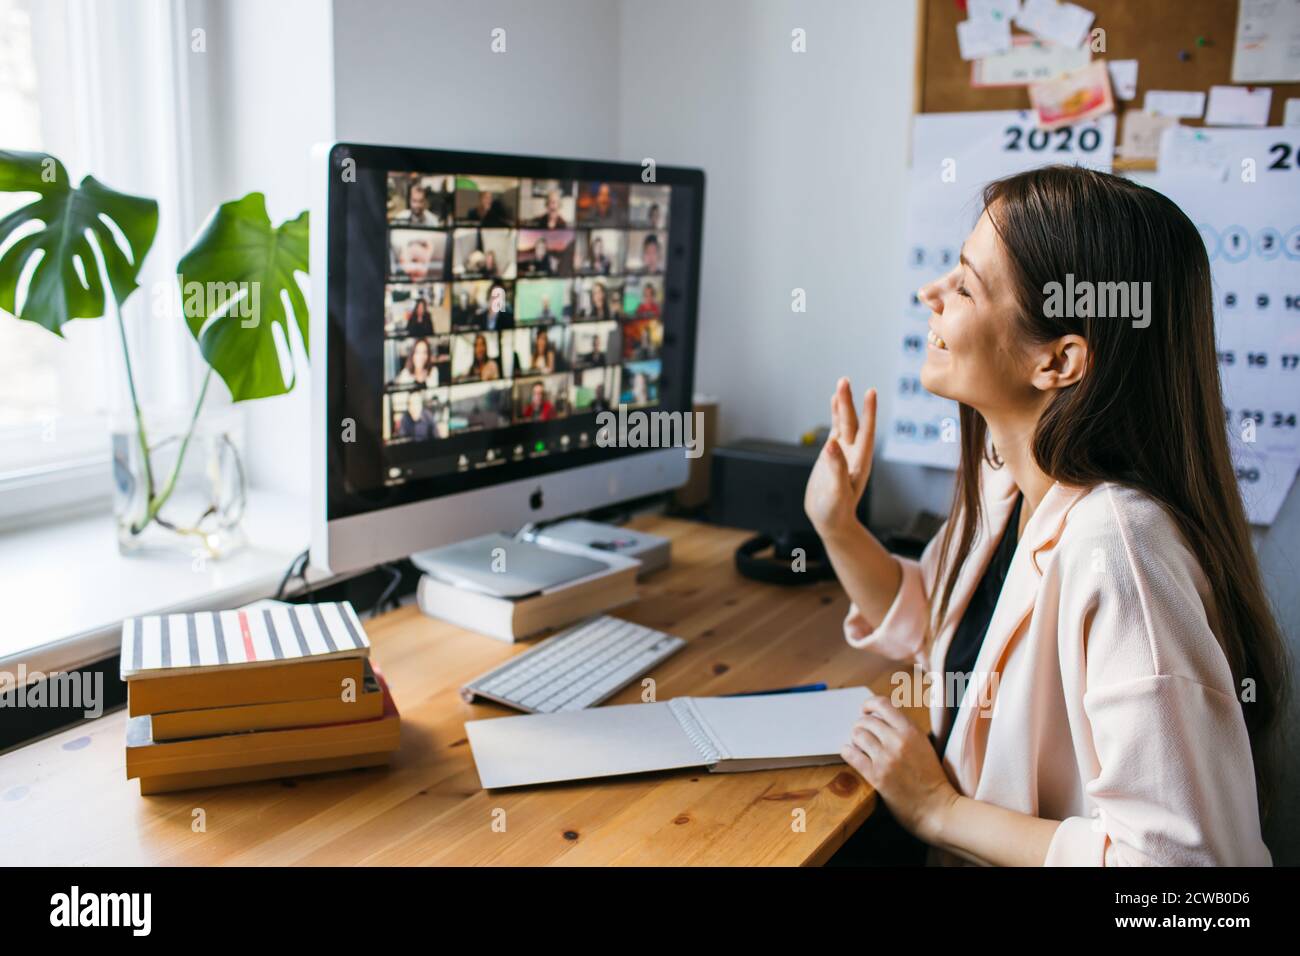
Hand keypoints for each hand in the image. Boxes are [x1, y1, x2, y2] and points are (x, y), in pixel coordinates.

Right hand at [803, 379, 875, 540]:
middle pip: (853, 423)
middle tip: (844, 381)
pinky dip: (835, 414)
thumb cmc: (835, 511)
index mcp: (860, 462)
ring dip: (843, 404)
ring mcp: (844, 452)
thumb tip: (831, 443)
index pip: (867, 432)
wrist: (830, 521)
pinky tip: (834, 401)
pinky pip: (835, 429)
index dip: (869, 413)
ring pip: (844, 423)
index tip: (870, 392)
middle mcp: (855, 453)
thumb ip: (836, 468)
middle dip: (849, 402)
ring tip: (842, 383)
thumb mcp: (836, 492)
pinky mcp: (833, 454)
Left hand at [841, 695, 957, 844]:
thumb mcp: (924, 745)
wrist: (938, 808)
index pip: (883, 704)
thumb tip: (882, 718)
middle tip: (862, 734)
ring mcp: (886, 759)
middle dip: (861, 725)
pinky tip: (850, 753)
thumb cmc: (932, 778)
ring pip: (858, 735)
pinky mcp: (877, 776)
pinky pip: (852, 755)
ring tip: (859, 746)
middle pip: (866, 721)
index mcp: (912, 731)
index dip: (869, 705)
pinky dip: (847, 751)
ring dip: (855, 739)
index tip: (865, 710)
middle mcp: (898, 741)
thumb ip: (905, 731)